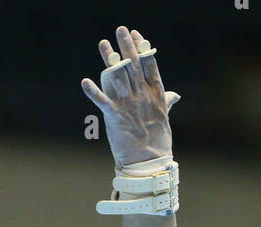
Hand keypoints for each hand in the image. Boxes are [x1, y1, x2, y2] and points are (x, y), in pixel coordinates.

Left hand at [81, 25, 179, 168]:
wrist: (150, 163)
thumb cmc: (158, 142)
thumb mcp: (164, 118)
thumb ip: (167, 102)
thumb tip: (176, 95)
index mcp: (156, 94)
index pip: (149, 65)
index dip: (142, 48)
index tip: (137, 34)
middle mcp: (142, 95)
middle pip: (134, 65)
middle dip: (127, 46)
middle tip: (121, 30)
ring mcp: (128, 105)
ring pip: (118, 77)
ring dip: (109, 59)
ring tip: (103, 44)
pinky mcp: (115, 117)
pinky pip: (102, 101)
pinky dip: (92, 92)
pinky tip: (84, 82)